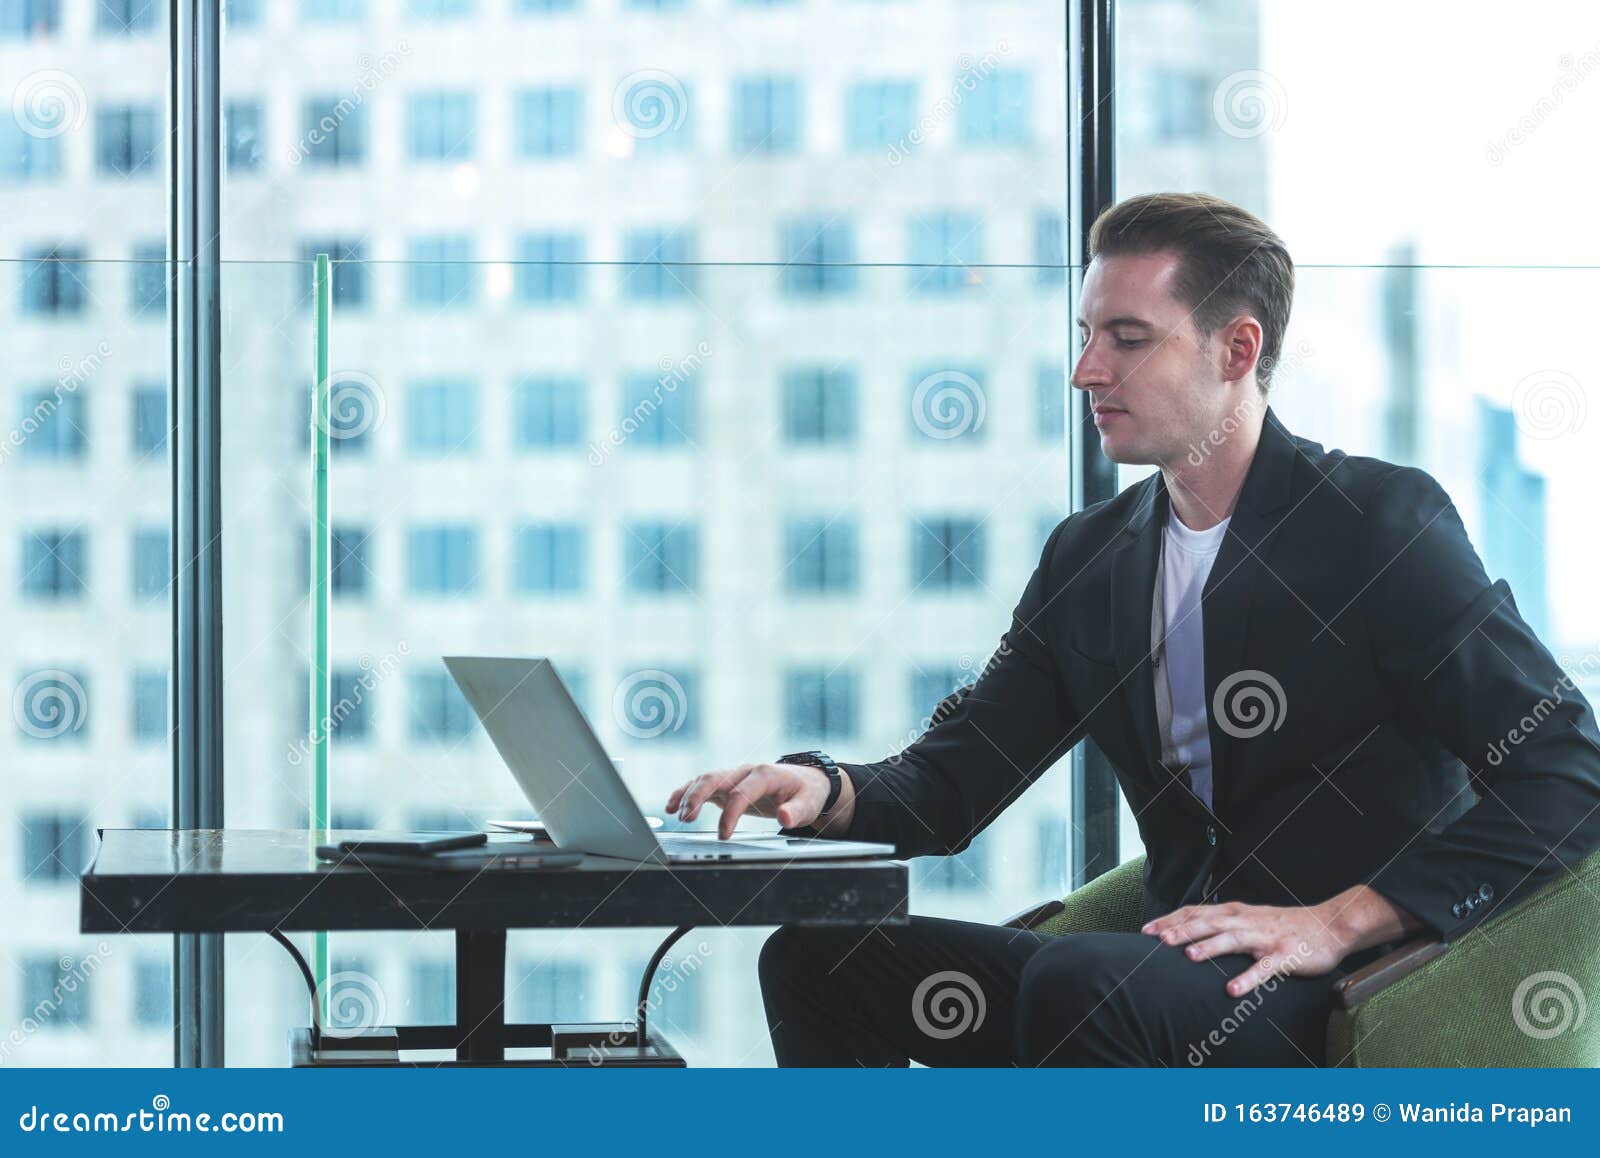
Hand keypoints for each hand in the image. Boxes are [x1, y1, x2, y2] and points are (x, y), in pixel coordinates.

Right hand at [665, 763, 837, 840]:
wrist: (806, 782)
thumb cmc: (806, 793)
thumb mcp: (808, 804)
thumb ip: (797, 811)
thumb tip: (785, 817)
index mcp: (765, 774)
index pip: (742, 792)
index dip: (731, 813)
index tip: (724, 835)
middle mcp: (746, 771)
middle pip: (716, 778)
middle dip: (698, 796)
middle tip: (686, 818)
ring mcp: (735, 776)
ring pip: (705, 779)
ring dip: (688, 795)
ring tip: (678, 815)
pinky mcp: (727, 785)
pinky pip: (703, 786)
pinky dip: (685, 793)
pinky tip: (672, 806)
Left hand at [1140, 900, 1349, 997]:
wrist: (1329, 925)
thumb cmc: (1285, 926)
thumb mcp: (1249, 918)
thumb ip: (1223, 923)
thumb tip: (1191, 929)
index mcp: (1235, 913)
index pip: (1196, 912)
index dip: (1171, 920)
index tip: (1146, 930)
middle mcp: (1246, 921)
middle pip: (1208, 922)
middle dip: (1182, 930)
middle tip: (1157, 939)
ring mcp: (1265, 938)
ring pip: (1233, 939)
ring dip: (1210, 946)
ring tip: (1189, 956)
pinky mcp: (1285, 955)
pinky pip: (1265, 968)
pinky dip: (1248, 978)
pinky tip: (1233, 990)